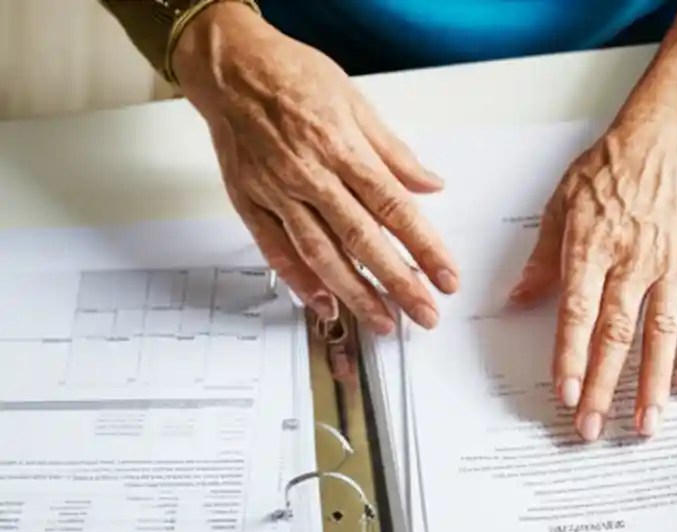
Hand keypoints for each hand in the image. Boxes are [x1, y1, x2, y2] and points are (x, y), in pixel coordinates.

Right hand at [173, 2, 457, 332]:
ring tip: (382, 321)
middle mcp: (310, 175)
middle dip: (397, 282)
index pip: (394, 207)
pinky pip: (275, 249)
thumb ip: (393, 152)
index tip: (447, 276)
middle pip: (362, 239)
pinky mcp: (249, 202)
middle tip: (424, 314)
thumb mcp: (355, 101)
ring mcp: (277, 192)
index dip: (424, 246)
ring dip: (354, 292)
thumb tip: (430, 184)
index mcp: (342, 148)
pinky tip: (323, 305)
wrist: (229, 64)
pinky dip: (299, 281)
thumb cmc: (292, 75)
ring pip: (320, 253)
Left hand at [508, 118, 676, 441]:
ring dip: (651, 383)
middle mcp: (633, 258)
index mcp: (593, 244)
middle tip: (593, 427)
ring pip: (661, 334)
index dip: (570, 356)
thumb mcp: (562, 202)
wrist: (668, 135)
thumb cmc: (611, 166)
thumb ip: (543, 257)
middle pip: (616, 334)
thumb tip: (517, 299)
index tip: (564, 394)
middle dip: (602, 386)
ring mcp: (671, 263)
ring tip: (644, 424)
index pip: (578, 312)